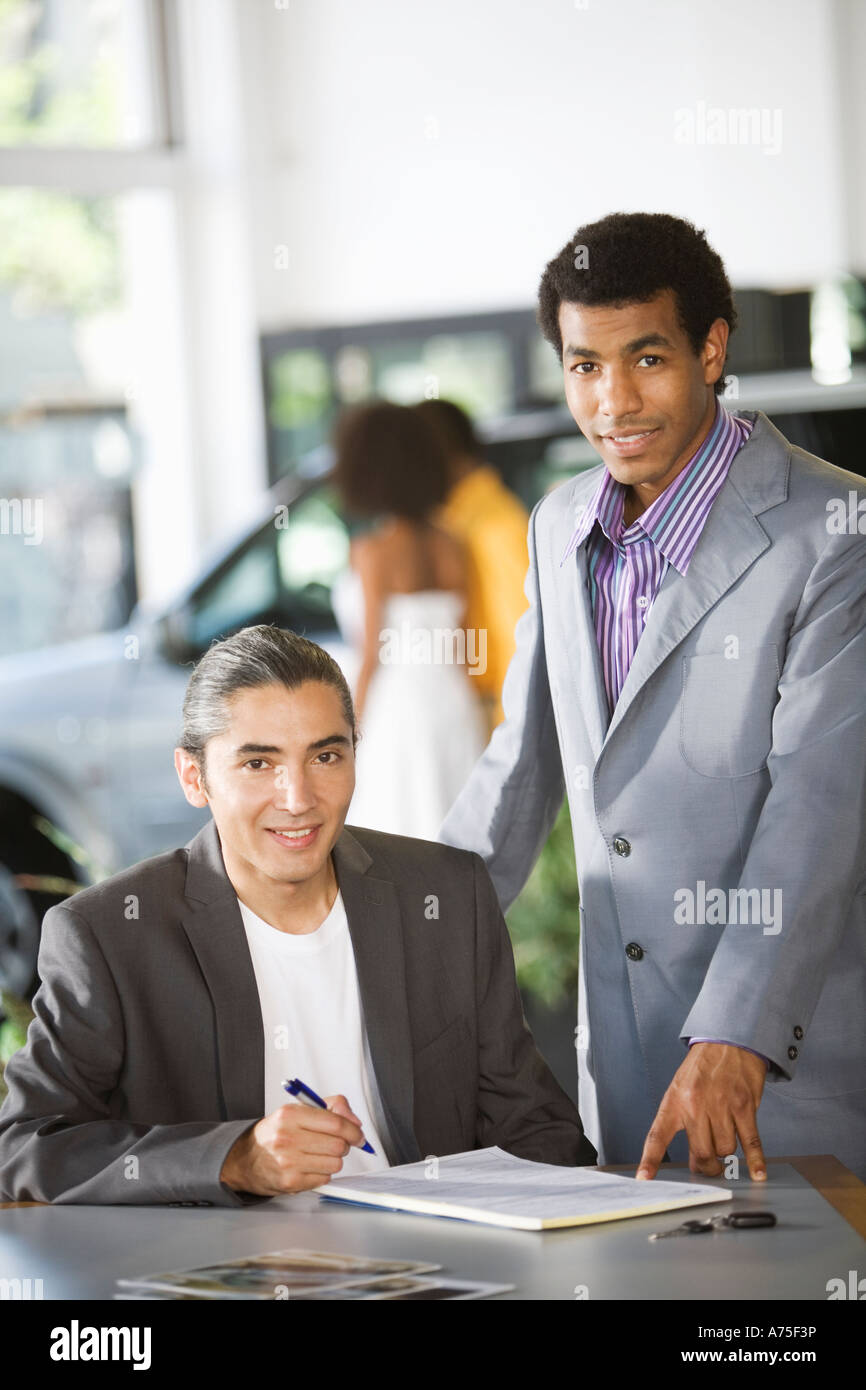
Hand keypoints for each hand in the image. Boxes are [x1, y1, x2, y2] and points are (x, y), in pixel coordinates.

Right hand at [220, 1095, 367, 1196]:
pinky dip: (322, 1173)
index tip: (358, 1134)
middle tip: (335, 1143)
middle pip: (338, 1145)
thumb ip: (331, 1108)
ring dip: (333, 1160)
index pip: (336, 1123)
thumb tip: (355, 1122)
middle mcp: (288, 1138)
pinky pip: (324, 1179)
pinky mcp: (291, 1182)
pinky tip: (309, 1166)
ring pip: (335, 1164)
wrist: (246, 1159)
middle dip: (343, 1145)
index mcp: (291, 1115)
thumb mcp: (298, 1110)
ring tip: (318, 1155)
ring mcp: (288, 1162)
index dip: (353, 1130)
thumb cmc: (276, 1133)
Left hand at [636, 1043, 767, 1181]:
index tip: (644, 1178)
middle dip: (706, 1167)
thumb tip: (696, 1159)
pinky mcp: (745, 1106)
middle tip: (710, 1167)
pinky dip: (755, 1161)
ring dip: (727, 1155)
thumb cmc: (703, 1066)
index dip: (650, 1160)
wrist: (728, 1040)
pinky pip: (751, 1142)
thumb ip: (684, 1120)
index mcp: (674, 1101)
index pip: (657, 1135)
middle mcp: (696, 1105)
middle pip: (701, 1154)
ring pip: (725, 1150)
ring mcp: (722, 1106)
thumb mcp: (681, 1088)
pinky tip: (757, 1173)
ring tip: (725, 1145)